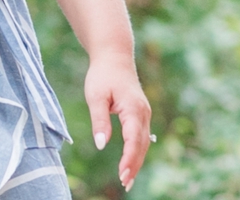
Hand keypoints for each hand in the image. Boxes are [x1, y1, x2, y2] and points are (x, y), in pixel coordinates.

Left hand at [84, 50, 151, 191]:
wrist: (114, 56)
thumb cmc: (103, 75)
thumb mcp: (95, 96)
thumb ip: (99, 120)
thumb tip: (102, 145)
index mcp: (133, 109)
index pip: (133, 139)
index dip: (129, 158)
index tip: (123, 174)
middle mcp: (143, 113)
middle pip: (141, 145)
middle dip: (134, 165)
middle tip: (125, 184)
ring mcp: (144, 114)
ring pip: (143, 142)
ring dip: (136, 160)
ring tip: (127, 179)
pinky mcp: (140, 114)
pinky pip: (142, 137)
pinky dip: (137, 151)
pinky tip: (131, 162)